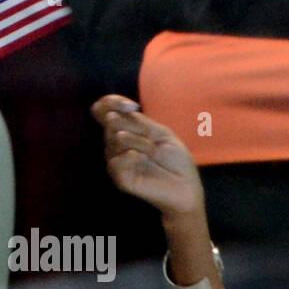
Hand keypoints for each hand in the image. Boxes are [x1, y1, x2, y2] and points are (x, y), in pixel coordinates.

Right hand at [90, 95, 203, 222]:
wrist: (186, 186)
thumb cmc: (176, 161)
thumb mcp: (162, 134)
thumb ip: (140, 123)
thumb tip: (115, 112)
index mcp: (124, 131)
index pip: (102, 110)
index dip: (111, 102)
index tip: (133, 106)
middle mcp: (116, 145)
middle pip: (111, 122)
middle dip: (137, 127)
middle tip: (154, 140)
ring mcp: (116, 162)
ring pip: (116, 139)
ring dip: (141, 143)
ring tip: (154, 154)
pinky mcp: (120, 178)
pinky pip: (116, 161)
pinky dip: (132, 156)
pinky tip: (143, 159)